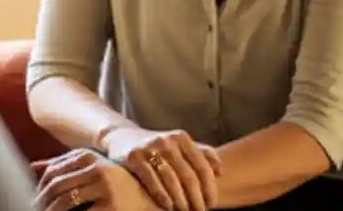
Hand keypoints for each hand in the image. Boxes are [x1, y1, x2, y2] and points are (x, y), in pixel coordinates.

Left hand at [34, 147, 161, 210]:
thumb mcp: (91, 170)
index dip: (39, 188)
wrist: (152, 201)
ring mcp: (106, 187)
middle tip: (30, 209)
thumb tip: (31, 166)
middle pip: (56, 186)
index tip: (29, 200)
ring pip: (65, 201)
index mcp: (88, 156)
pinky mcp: (112, 206)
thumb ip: (63, 165)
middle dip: (40, 201)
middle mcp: (96, 168)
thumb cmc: (117, 186)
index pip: (53, 171)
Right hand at [103, 128, 221, 210]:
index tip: (213, 204)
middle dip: (197, 198)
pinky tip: (168, 206)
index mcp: (181, 138)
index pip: (203, 167)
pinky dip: (161, 195)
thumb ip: (200, 153)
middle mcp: (167, 141)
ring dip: (181, 200)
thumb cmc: (158, 147)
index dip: (210, 188)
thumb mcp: (178, 145)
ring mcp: (150, 148)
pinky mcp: (134, 157)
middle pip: (188, 176)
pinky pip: (151, 179)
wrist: (122, 138)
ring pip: (171, 179)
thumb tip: (220, 171)